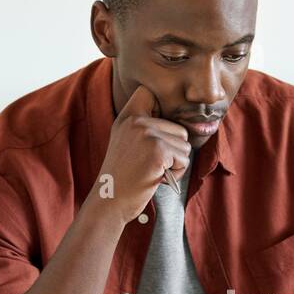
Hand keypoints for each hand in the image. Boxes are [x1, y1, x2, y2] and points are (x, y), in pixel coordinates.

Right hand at [96, 84, 190, 223]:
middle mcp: (136, 121)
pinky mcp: (158, 151)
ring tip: (153, 170)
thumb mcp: (125, 140)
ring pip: (184, 144)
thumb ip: (143, 125)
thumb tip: (177, 120)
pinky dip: (176, 173)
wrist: (109, 201)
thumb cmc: (122, 176)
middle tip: (150, 164)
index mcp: (127, 116)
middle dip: (172, 150)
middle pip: (179, 128)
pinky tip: (157, 178)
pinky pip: (184, 158)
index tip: (152, 135)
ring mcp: (147, 134)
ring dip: (175, 162)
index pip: (150, 92)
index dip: (160, 110)